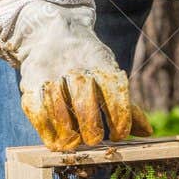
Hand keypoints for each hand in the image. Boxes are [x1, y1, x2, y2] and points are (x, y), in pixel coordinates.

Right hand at [10, 1, 152, 150]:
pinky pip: (37, 111)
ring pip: (59, 109)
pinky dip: (46, 131)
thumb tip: (147, 132)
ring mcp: (50, 75)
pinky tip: (56, 143)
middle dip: (91, 125)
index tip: (119, 135)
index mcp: (100, 64)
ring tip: (75, 144)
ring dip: (67, 131)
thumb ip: (126, 104)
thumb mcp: (109, 75)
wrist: (51, 34)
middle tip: (94, 140)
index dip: (118, 116)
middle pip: (84, 102)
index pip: (113, 92)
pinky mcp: (30, 84)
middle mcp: (75, 68)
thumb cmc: (88, 63)